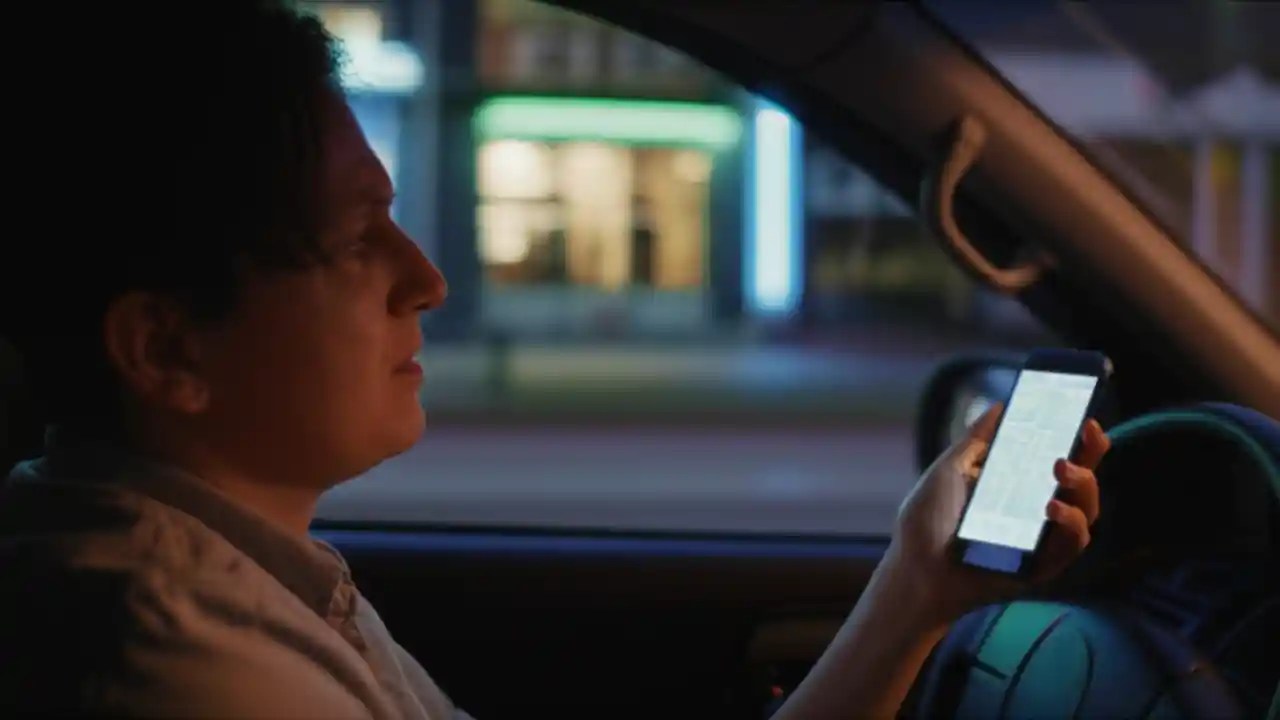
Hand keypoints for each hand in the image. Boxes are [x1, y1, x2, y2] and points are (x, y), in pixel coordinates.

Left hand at [884, 403, 1110, 623]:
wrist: (915, 567)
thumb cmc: (926, 522)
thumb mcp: (949, 470)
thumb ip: (976, 440)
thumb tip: (999, 407)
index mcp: (1018, 485)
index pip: (1061, 459)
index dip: (1081, 440)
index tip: (1085, 419)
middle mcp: (1036, 509)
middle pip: (1083, 482)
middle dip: (1091, 456)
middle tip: (1084, 434)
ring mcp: (1042, 538)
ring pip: (1087, 511)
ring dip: (1083, 486)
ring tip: (1060, 469)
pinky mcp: (1043, 566)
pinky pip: (1072, 544)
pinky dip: (1070, 523)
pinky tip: (1052, 507)